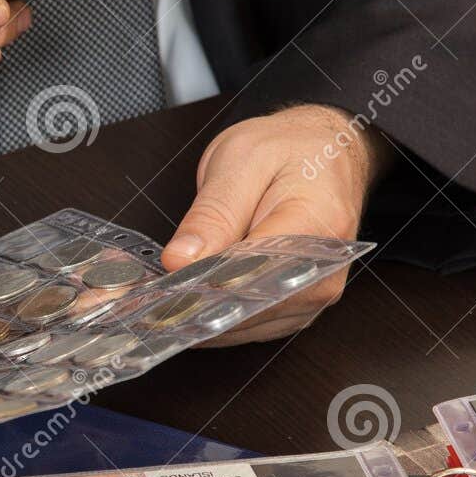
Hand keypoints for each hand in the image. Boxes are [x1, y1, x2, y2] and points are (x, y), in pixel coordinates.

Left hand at [162, 104, 393, 344]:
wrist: (326, 152)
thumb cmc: (286, 150)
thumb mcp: (240, 161)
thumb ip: (212, 215)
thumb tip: (181, 261)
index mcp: (317, 226)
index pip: (250, 274)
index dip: (201, 289)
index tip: (160, 292)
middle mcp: (324, 271)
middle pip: (249, 308)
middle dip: (196, 308)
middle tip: (149, 302)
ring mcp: (314, 294)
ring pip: (247, 326)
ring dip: (203, 318)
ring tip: (163, 300)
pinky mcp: (299, 306)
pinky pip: (253, 325)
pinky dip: (218, 318)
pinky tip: (191, 303)